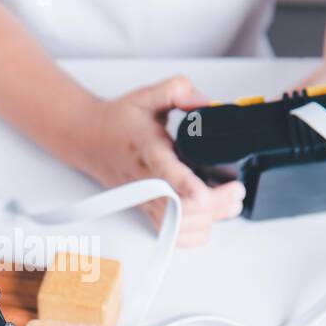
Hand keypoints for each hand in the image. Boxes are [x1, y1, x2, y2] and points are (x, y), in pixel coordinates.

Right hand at [69, 76, 244, 246]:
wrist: (90, 140)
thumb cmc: (119, 121)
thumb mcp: (147, 95)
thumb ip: (178, 91)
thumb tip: (205, 103)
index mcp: (146, 149)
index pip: (164, 171)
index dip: (183, 184)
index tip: (201, 192)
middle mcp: (145, 179)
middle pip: (178, 206)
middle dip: (214, 204)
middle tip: (236, 190)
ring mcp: (146, 199)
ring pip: (178, 224)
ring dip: (209, 219)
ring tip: (231, 203)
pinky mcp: (148, 210)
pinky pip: (172, 235)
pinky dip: (194, 233)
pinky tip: (209, 219)